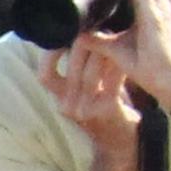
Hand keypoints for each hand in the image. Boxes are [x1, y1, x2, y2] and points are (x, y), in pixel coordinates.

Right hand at [46, 25, 143, 150]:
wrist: (120, 141)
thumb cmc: (104, 110)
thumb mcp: (84, 93)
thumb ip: (77, 71)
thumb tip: (78, 38)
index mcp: (59, 99)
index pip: (45, 75)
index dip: (50, 56)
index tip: (62, 36)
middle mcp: (67, 106)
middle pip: (72, 70)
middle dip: (85, 46)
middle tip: (97, 28)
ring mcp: (85, 110)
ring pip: (92, 73)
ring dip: (104, 54)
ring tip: (114, 38)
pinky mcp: (106, 111)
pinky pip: (112, 82)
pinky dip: (119, 68)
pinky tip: (126, 58)